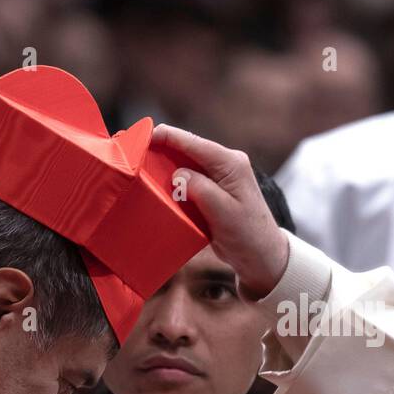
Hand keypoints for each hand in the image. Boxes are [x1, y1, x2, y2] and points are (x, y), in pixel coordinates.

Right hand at [151, 124, 290, 297]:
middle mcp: (224, 164)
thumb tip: (177, 173)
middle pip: (185, 148)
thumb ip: (201, 189)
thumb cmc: (248, 235)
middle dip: (159, 148)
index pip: (193, 142)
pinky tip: (152, 184)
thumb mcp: (224, 212)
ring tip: (136, 165)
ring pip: (183, 163)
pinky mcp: (211, 190)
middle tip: (131, 152)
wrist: (261, 257)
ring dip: (161, 165)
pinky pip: (185, 179)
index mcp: (230, 163)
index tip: (140, 137)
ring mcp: (217, 177)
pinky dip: (169, 181)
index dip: (165, 136)